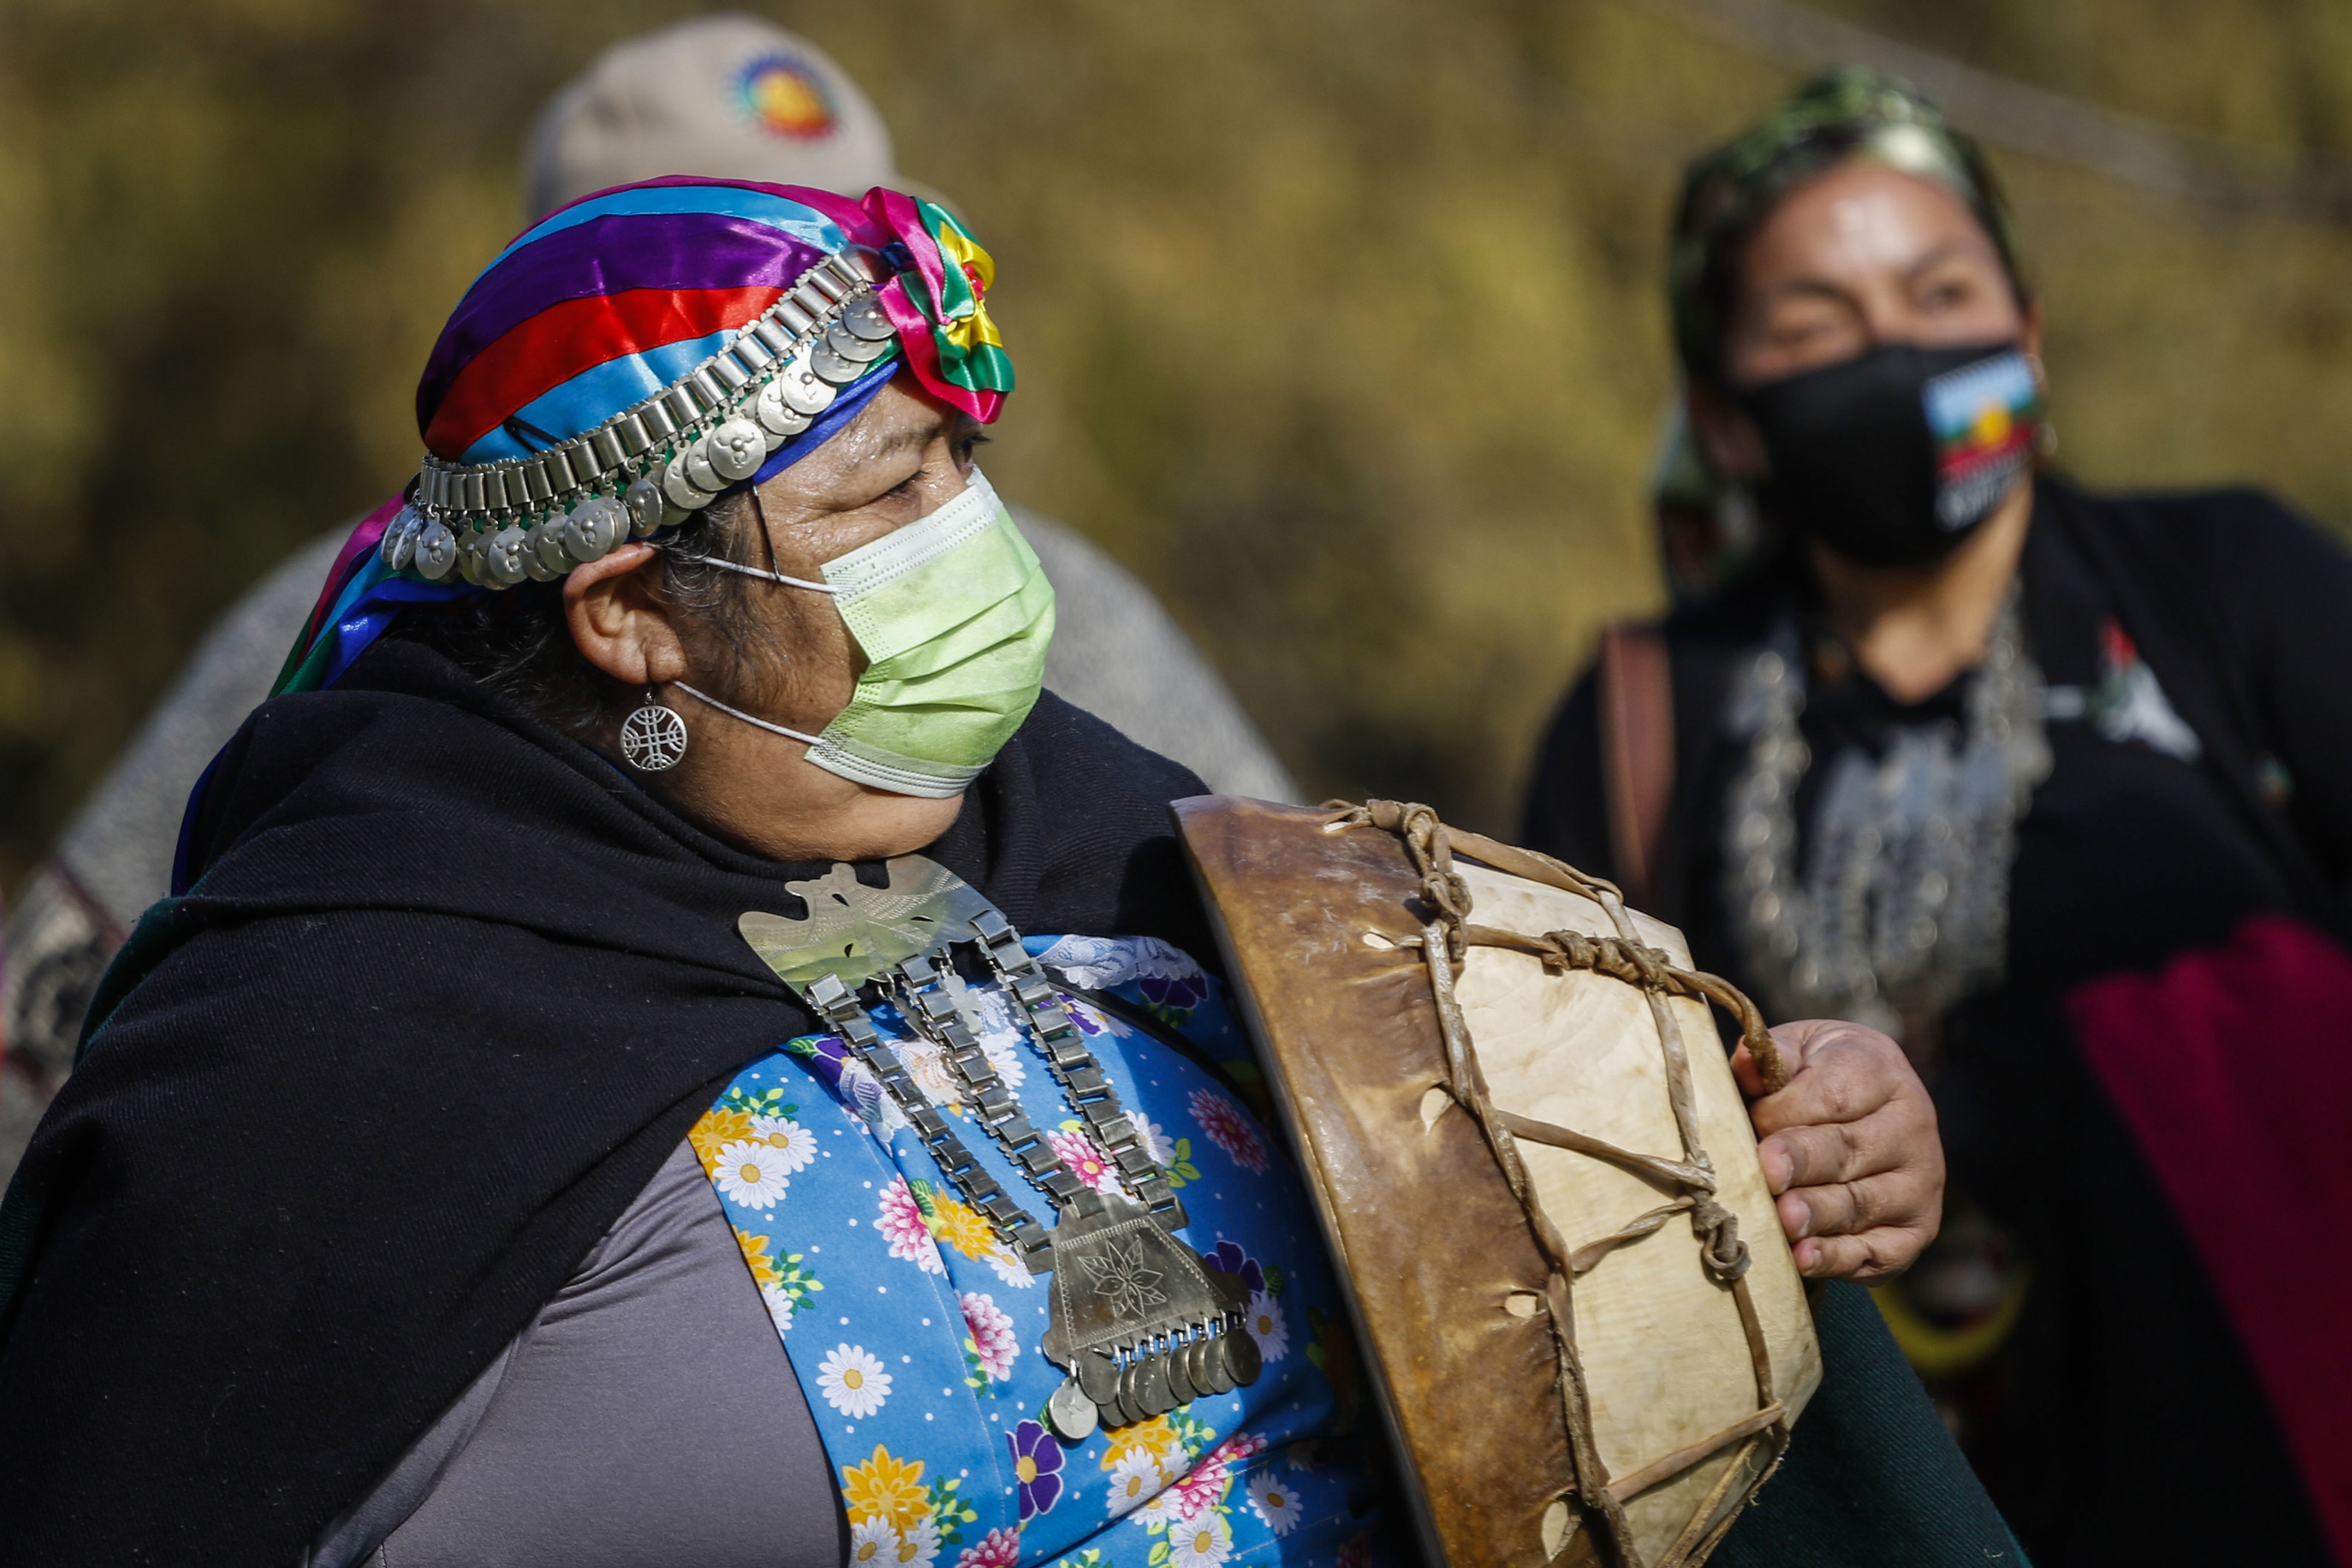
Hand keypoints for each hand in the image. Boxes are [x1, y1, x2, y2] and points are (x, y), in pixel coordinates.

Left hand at [1731, 1018, 1943, 1281]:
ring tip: (1785, 1219)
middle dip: (1804, 1162)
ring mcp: (1919, 1182)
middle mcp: (1912, 1126)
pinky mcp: (1914, 1231)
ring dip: (1818, 1213)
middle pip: (1849, 1149)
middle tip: (1770, 1172)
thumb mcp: (1799, 1051)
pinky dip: (1836, 1257)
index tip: (1754, 1119)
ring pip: (1860, 1201)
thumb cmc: (1816, 1077)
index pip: (1834, 1095)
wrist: (1866, 1113)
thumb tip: (1744, 1060)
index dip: (1789, 1110)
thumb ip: (1774, 1058)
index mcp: (1882, 1071)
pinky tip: (1803, 1257)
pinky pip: (1875, 1250)